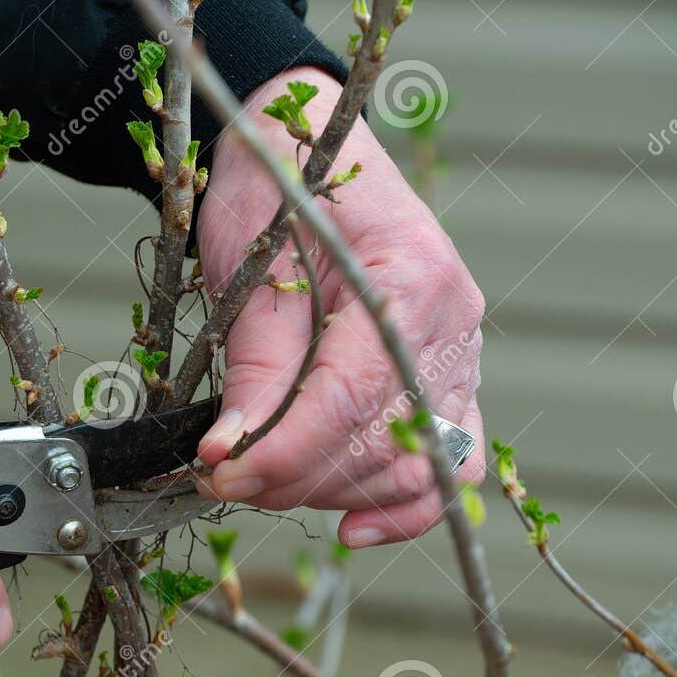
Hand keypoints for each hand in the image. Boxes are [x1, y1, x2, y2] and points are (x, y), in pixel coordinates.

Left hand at [194, 69, 485, 547]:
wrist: (304, 147)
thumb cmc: (276, 192)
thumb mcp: (250, 268)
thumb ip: (254, 366)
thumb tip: (230, 453)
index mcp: (408, 280)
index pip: (350, 399)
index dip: (282, 452)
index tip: (218, 473)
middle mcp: (450, 323)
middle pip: (380, 443)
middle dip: (291, 475)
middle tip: (217, 476)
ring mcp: (459, 356)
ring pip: (410, 467)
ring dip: (327, 490)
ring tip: (258, 479)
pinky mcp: (448, 381)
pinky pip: (445, 464)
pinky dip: (402, 506)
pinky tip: (352, 529)